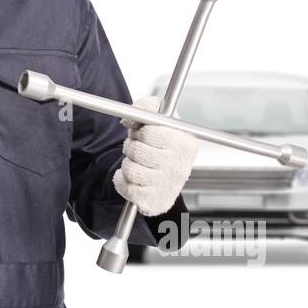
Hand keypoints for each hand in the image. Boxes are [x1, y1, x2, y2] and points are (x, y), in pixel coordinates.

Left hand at [112, 95, 197, 215]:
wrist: (165, 176)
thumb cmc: (161, 143)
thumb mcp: (159, 116)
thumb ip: (147, 106)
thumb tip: (131, 117)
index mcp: (185, 143)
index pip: (150, 132)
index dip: (140, 130)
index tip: (143, 132)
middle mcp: (180, 167)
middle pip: (138, 150)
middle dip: (132, 146)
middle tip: (138, 148)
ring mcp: (167, 186)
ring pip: (130, 169)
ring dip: (127, 163)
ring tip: (137, 162)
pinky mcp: (153, 201)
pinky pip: (126, 187)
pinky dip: (122, 179)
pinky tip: (132, 177)